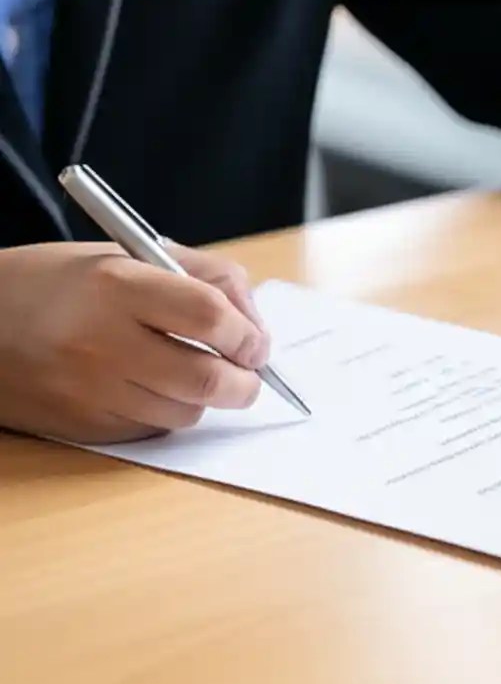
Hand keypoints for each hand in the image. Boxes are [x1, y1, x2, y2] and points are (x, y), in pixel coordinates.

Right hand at [0, 242, 268, 443]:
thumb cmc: (61, 284)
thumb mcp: (127, 255)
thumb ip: (203, 275)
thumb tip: (255, 323)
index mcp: (117, 285)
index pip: (211, 316)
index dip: (248, 334)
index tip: (256, 342)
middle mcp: (102, 341)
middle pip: (208, 379)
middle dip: (246, 382)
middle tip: (248, 373)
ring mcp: (90, 390)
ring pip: (187, 412)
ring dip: (206, 399)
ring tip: (195, 375)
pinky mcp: (82, 427)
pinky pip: (153, 429)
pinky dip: (168, 412)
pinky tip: (150, 388)